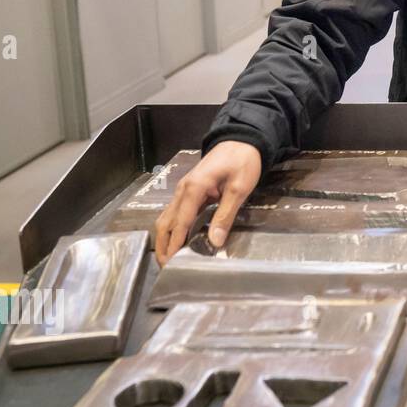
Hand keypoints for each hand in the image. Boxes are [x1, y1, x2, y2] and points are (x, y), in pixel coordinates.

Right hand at [153, 140, 261, 264]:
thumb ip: (225, 215)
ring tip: (169, 257)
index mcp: (194, 188)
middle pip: (166, 222)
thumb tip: (215, 241)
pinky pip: (175, 212)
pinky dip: (173, 228)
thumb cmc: (243, 162)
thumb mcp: (239, 189)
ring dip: (166, 238)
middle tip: (166, 266)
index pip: (180, 222)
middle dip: (164, 245)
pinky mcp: (189, 190)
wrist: (242, 140)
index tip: (172, 262)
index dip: (175, 243)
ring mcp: (184, 189)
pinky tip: (177, 240)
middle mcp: (183, 189)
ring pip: (167, 217)